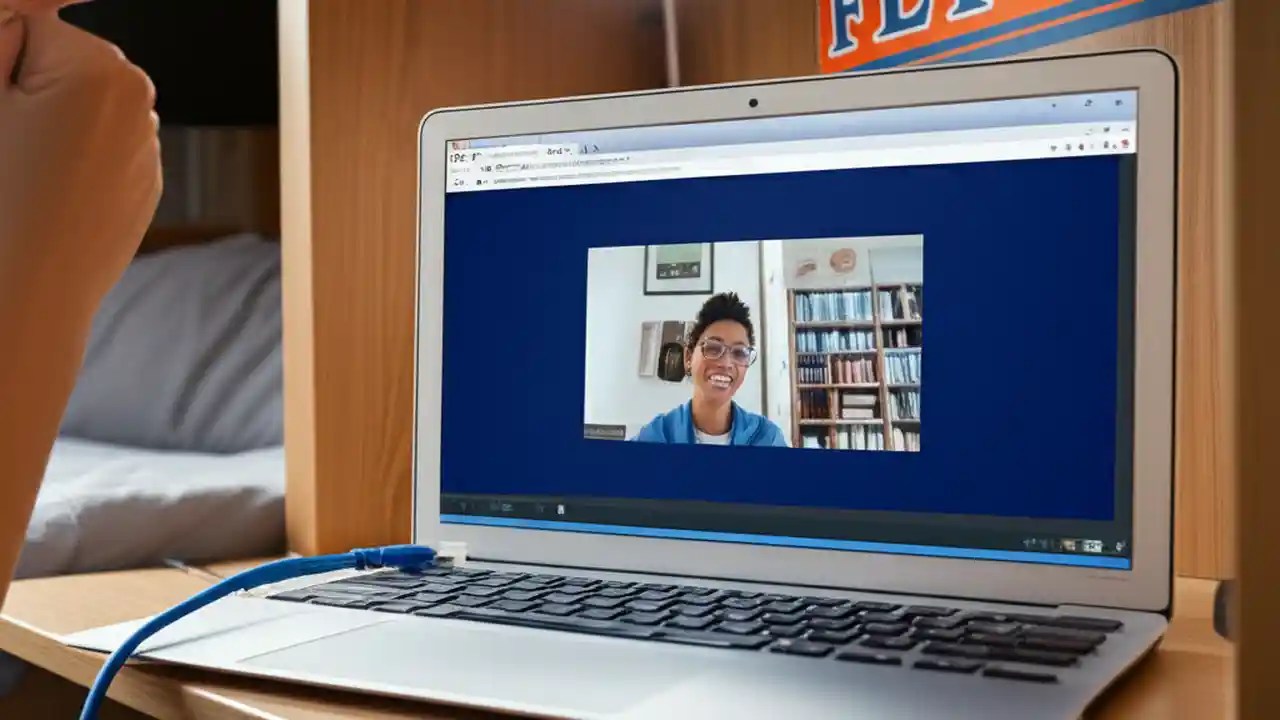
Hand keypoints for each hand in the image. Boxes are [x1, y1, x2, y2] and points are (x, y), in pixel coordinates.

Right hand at [0, 5, 160, 315]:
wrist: (23, 294)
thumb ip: (1, 36)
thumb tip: (21, 13)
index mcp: (102, 71)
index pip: (29, 28)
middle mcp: (141, 104)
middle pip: (61, 67)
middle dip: (27, 90)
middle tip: (7, 149)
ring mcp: (147, 147)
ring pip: (78, 109)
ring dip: (48, 125)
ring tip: (22, 178)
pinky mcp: (143, 186)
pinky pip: (95, 152)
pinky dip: (70, 162)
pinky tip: (48, 200)